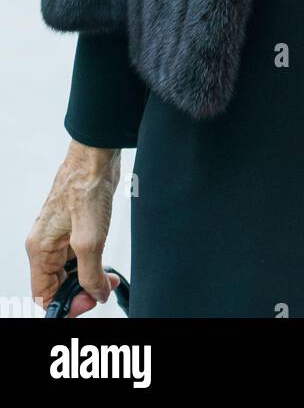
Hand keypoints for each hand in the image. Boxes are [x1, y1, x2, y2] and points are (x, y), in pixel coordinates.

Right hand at [26, 140, 121, 316]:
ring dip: (88, 278)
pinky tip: (106, 263)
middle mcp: (46, 244)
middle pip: (57, 285)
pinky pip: (79, 257)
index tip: (88, 301)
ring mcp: (60, 236)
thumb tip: (97, 294)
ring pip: (70, 271)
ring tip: (107, 277)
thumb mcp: (90, 239)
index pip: (43, 294)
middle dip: (80, 292)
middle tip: (101, 289)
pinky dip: (93, 264)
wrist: (97, 156)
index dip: (65, 304)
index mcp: (40, 249)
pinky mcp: (75, 227)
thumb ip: (91, 273)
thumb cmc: (86, 187)